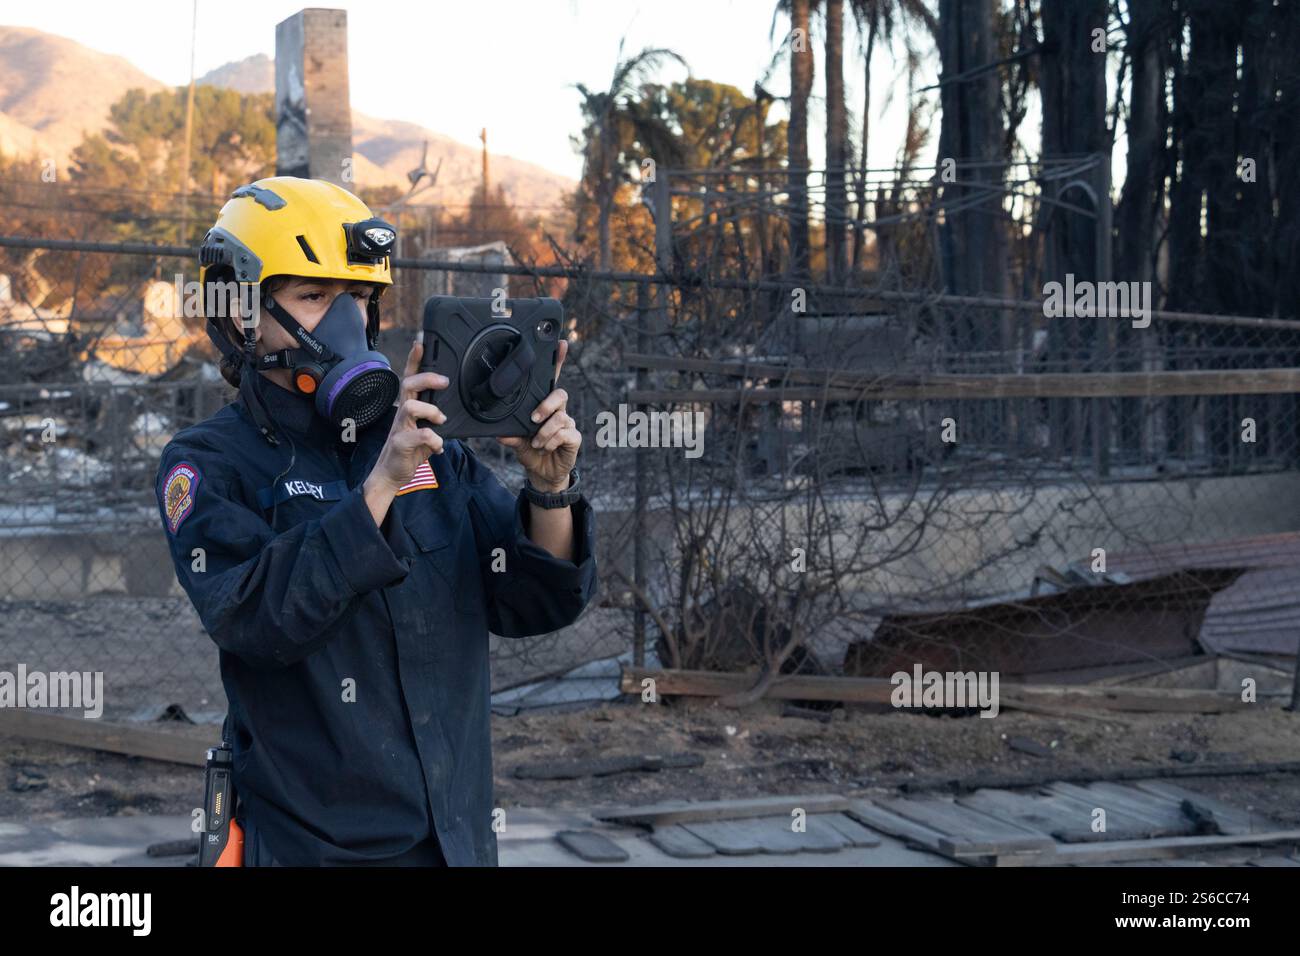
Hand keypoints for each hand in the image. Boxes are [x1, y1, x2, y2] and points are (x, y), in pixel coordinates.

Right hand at [366, 336, 448, 494]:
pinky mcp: (400, 444)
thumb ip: (436, 416)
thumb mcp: (426, 428)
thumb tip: (454, 406)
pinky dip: (434, 441)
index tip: (421, 342)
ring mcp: (399, 427)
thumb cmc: (410, 449)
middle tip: (444, 382)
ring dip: (431, 411)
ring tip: (440, 420)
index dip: (414, 359)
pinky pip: (419, 436)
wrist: (392, 474)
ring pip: (410, 407)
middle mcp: (402, 413)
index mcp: (409, 407)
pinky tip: (438, 447)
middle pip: (408, 384)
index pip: (410, 377)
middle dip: (427, 378)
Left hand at [497, 337, 580, 490]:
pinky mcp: (574, 438)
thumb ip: (510, 435)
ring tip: (536, 442)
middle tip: (534, 418)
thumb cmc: (531, 451)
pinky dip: (552, 440)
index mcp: (544, 406)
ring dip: (545, 431)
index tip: (562, 343)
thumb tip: (500, 432)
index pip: (552, 381)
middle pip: (560, 394)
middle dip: (547, 404)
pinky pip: (566, 433)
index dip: (558, 362)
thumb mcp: (516, 442)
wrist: (542, 473)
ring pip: (561, 417)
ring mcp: (567, 424)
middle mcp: (558, 412)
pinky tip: (545, 447)